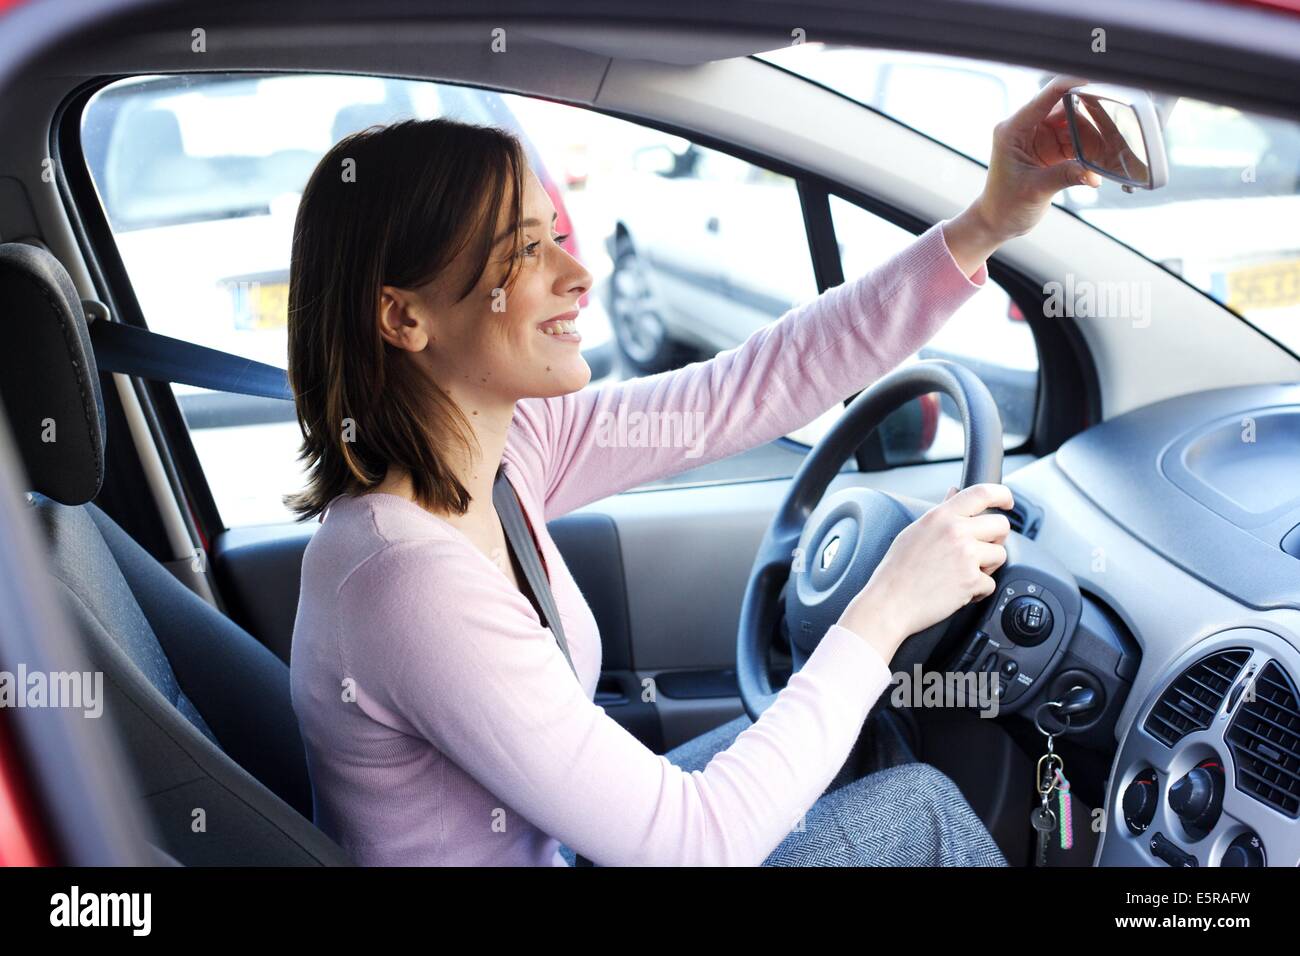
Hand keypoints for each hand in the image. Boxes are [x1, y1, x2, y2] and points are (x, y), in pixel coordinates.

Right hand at [838, 483, 1014, 662]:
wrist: (889, 603)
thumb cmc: (896, 570)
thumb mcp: (916, 531)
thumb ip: (941, 511)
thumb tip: (954, 492)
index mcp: (941, 516)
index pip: (982, 493)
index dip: (1002, 494)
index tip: (1007, 502)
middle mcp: (956, 531)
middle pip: (1001, 525)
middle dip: (996, 539)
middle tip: (981, 550)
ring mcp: (966, 555)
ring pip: (1000, 555)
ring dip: (988, 566)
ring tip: (964, 573)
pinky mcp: (972, 580)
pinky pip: (991, 583)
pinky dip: (978, 590)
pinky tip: (959, 591)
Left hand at [976, 74, 1104, 239]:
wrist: (997, 221)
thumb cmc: (1004, 205)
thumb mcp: (1035, 190)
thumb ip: (1065, 176)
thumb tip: (1094, 173)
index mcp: (1013, 129)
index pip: (1045, 96)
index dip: (1071, 85)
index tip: (1096, 84)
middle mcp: (1025, 128)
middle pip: (1065, 110)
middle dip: (1089, 121)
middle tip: (1110, 134)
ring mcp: (1038, 138)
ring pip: (1074, 126)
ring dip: (1091, 139)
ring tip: (1104, 157)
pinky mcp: (1049, 150)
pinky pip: (1075, 142)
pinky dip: (1087, 150)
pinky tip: (1097, 163)